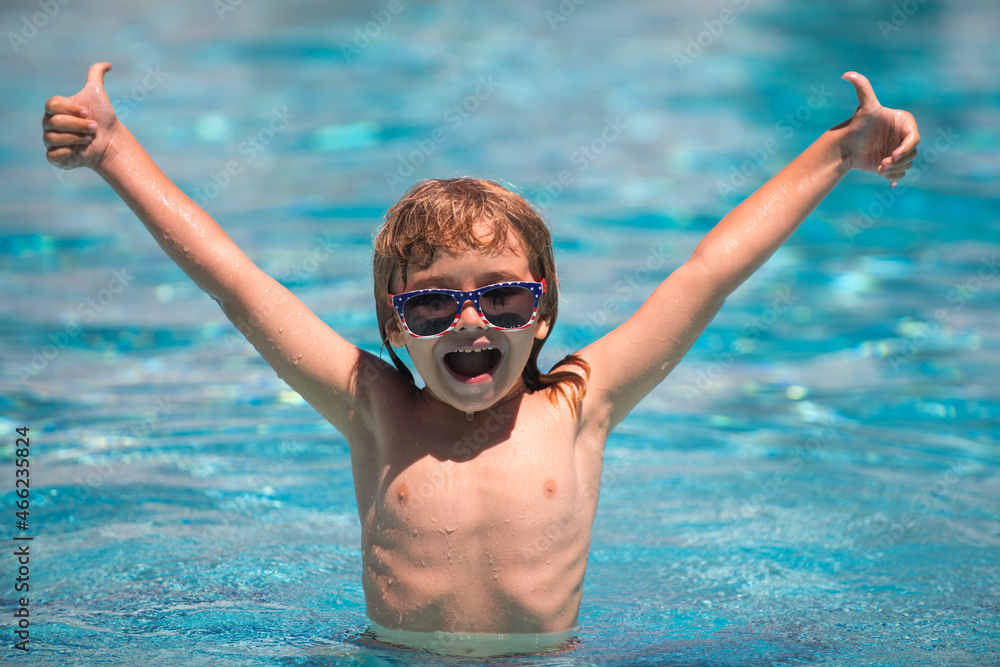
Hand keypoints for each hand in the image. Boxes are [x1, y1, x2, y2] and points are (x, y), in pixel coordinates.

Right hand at [43, 62, 119, 169]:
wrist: (110, 140)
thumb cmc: (102, 117)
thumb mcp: (98, 93)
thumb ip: (96, 75)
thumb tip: (108, 64)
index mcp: (55, 109)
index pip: (52, 105)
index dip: (71, 109)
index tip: (87, 113)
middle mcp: (49, 124)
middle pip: (54, 122)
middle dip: (78, 125)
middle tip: (94, 127)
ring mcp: (51, 140)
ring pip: (51, 138)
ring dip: (75, 138)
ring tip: (89, 138)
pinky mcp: (55, 157)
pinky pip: (52, 155)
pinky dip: (66, 153)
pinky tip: (79, 151)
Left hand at [838, 72, 919, 187]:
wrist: (846, 145)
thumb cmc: (857, 125)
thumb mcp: (863, 107)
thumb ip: (862, 87)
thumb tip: (847, 73)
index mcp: (905, 123)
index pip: (914, 138)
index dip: (905, 148)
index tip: (892, 155)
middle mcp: (904, 137)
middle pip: (912, 153)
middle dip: (899, 161)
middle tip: (883, 163)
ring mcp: (899, 151)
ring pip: (907, 165)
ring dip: (895, 170)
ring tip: (880, 168)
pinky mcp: (893, 164)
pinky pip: (901, 174)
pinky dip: (894, 177)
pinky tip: (883, 177)